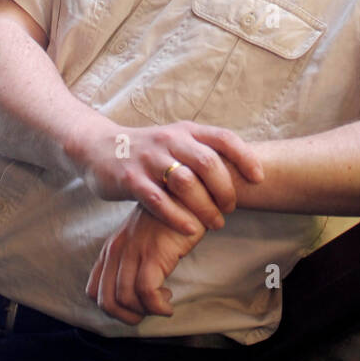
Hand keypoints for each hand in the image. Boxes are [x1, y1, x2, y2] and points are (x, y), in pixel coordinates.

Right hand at [68, 118, 263, 233]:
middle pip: (208, 162)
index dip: (244, 157)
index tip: (258, 178)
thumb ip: (202, 152)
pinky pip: (159, 200)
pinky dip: (178, 217)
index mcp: (185, 130)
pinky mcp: (131, 179)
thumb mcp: (176, 141)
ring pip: (185, 182)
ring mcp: (149, 159)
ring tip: (214, 223)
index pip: (223, 138)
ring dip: (205, 207)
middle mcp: (170, 140)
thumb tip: (241, 172)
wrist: (101, 148)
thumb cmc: (149, 151)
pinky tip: (189, 229)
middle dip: (225, 189)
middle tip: (230, 209)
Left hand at [85, 203, 205, 323]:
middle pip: (106, 301)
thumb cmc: (170, 218)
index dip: (112, 308)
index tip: (134, 306)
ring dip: (145, 312)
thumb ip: (132, 257)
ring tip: (163, 304)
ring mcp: (134, 251)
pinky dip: (157, 307)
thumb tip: (134, 293)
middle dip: (127, 316)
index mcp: (112, 247)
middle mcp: (118, 249)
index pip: (94, 291)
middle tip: (148, 312)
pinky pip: (147, 293)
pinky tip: (168, 304)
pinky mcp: (155, 253)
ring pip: (126, 300)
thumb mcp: (143, 237)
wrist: (190, 194)